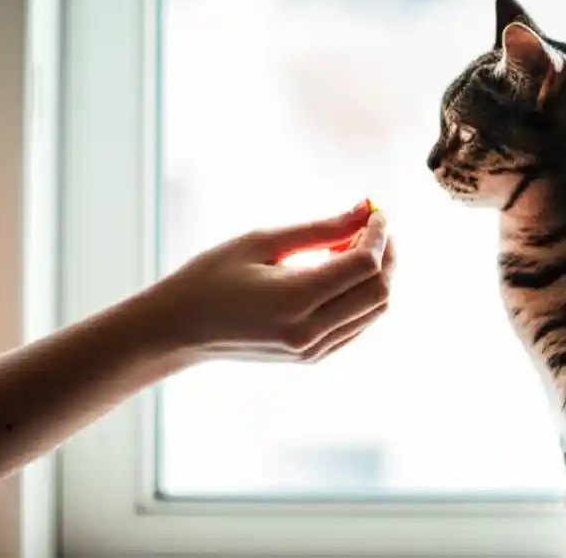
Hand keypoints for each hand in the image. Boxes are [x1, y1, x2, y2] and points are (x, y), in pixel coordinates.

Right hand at [144, 201, 395, 362]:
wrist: (179, 328)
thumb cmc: (212, 276)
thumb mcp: (262, 242)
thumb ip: (320, 229)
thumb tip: (365, 209)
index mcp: (295, 300)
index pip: (363, 266)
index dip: (378, 234)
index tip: (373, 210)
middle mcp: (309, 332)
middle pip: (378, 291)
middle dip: (386, 254)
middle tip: (373, 226)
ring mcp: (313, 350)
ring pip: (374, 311)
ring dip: (377, 275)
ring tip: (351, 244)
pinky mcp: (313, 357)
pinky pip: (358, 325)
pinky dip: (362, 295)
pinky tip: (340, 270)